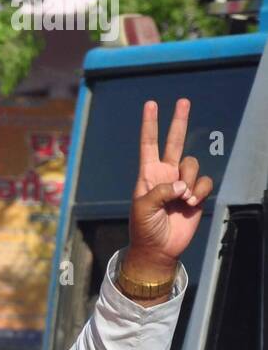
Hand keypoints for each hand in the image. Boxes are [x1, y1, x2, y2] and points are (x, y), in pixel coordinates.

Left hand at [126, 98, 214, 280]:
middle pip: (174, 142)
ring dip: (191, 179)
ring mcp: (182, 183)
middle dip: (178, 121)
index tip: (151, 104)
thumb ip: (159, 192)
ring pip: (193, 164)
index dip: (150, 124)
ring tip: (183, 198)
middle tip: (183, 101)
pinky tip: (192, 202)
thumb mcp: (143, 208)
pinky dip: (201, 189)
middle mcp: (165, 174)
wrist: (159, 248)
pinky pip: (205, 182)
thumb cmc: (144, 227)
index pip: (148, 143)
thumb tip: (181, 184)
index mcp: (147, 173)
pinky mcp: (197, 194)